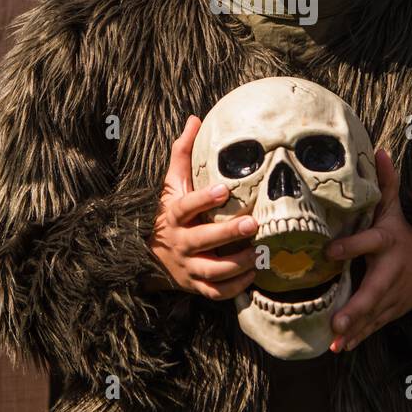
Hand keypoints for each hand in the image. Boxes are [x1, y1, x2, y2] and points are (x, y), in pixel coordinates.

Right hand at [146, 115, 258, 299]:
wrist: (151, 256)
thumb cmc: (169, 212)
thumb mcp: (172, 184)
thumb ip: (184, 153)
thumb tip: (195, 118)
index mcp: (173, 215)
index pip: (186, 206)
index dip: (204, 199)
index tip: (224, 190)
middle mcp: (180, 243)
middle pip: (203, 241)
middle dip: (228, 233)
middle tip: (254, 224)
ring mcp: (187, 267)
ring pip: (213, 271)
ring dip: (238, 264)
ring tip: (260, 253)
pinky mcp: (195, 286)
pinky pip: (216, 292)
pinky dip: (236, 287)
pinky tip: (253, 273)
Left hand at [323, 149, 411, 351]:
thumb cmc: (402, 233)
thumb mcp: (394, 208)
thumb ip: (385, 183)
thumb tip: (378, 150)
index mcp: (386, 243)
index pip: (368, 243)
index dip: (351, 246)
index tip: (329, 251)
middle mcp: (390, 271)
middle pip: (374, 291)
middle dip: (357, 308)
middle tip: (337, 323)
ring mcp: (392, 295)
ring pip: (373, 314)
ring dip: (355, 330)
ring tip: (335, 342)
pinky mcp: (391, 310)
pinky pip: (374, 325)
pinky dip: (359, 338)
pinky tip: (340, 350)